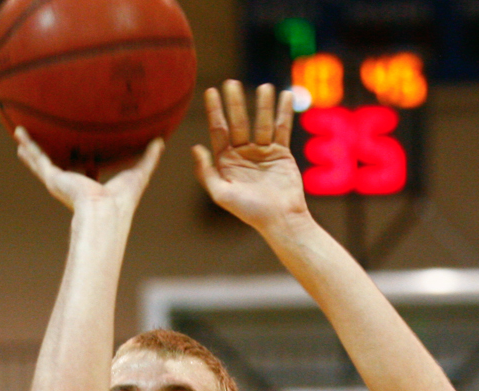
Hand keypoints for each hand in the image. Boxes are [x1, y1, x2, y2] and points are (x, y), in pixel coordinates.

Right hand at [14, 127, 162, 212]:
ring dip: (31, 148)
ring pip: (41, 161)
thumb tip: (161, 142)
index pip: (86, 172)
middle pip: (58, 166)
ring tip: (19, 134)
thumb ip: (148, 158)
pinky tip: (19, 133)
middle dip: (50, 157)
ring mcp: (61, 182)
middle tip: (40, 146)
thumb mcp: (138, 173)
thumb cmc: (123, 200)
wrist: (105, 211)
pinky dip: (28, 146)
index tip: (84, 156)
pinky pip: (38, 158)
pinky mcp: (54, 178)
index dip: (85, 164)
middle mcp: (73, 185)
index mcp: (92, 188)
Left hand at [191, 81, 307, 233]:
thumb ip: (206, 172)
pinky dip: (283, 113)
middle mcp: (243, 153)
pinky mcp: (281, 153)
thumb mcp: (222, 194)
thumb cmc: (250, 211)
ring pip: (262, 123)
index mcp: (226, 161)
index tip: (211, 91)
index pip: (218, 130)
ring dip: (263, 104)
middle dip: (235, 103)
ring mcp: (262, 152)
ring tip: (264, 86)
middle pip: (238, 122)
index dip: (214, 110)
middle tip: (231, 82)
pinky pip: (282, 129)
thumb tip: (195, 148)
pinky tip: (284, 96)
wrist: (281, 219)